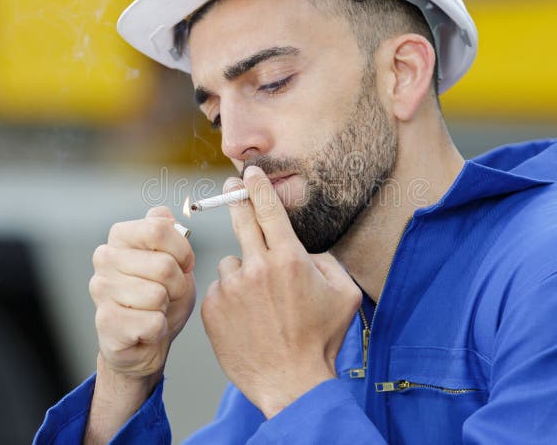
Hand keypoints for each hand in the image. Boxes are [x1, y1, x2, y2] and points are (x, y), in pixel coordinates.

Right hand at [89, 206, 195, 379]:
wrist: (145, 341)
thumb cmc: (161, 296)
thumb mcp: (174, 259)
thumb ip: (170, 233)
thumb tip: (163, 213)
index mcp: (121, 236)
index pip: (158, 229)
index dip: (182, 250)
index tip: (184, 264)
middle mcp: (104, 258)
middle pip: (163, 264)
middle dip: (178, 284)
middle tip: (169, 293)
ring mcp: (101, 289)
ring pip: (157, 295)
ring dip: (166, 307)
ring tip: (156, 309)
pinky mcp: (105, 321)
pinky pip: (152, 322)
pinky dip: (158, 328)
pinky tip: (147, 328)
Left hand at [201, 166, 360, 418]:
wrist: (291, 383)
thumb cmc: (321, 340)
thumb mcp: (344, 294)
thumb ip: (326, 261)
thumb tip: (305, 249)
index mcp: (289, 259)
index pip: (269, 210)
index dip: (258, 187)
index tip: (249, 173)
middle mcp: (256, 267)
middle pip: (242, 221)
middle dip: (237, 199)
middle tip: (232, 188)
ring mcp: (230, 288)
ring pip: (232, 263)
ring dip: (243, 274)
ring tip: (260, 305)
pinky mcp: (212, 308)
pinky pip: (219, 290)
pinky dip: (230, 298)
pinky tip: (247, 319)